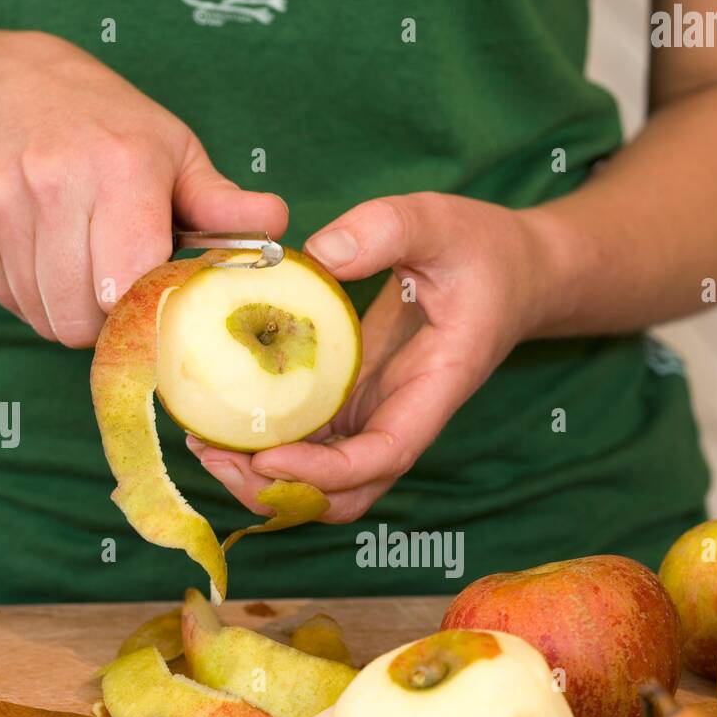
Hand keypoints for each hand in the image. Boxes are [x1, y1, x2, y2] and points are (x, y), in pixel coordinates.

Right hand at [0, 31, 286, 345]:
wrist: (3, 78)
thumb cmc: (104, 122)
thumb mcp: (171, 149)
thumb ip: (221, 202)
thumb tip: (279, 226)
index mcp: (121, 169)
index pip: (133, 288)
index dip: (150, 313)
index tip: (161, 304)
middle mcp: (57, 184)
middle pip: (84, 319)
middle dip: (110, 323)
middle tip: (123, 291)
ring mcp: (5, 205)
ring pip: (46, 317)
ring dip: (70, 312)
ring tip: (86, 269)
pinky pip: (11, 300)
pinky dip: (33, 296)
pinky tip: (48, 259)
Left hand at [190, 191, 545, 521]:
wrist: (512, 274)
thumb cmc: (484, 250)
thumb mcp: (440, 222)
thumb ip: (385, 228)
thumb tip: (318, 251)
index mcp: (434, 389)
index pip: (383, 456)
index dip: (324, 472)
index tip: (267, 456)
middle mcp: (402, 419)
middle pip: (344, 494)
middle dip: (280, 493)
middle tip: (214, 453)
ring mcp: (375, 418)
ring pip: (321, 485)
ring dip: (263, 481)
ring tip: (204, 442)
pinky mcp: (353, 405)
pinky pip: (308, 447)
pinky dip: (265, 448)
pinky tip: (219, 418)